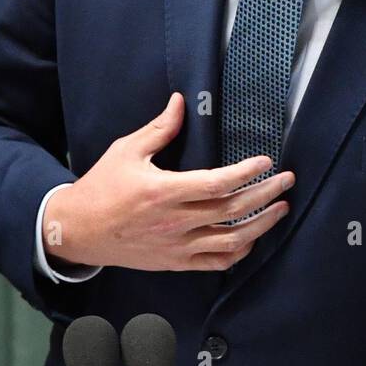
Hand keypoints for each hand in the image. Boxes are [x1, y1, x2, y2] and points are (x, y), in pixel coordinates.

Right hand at [43, 92, 291, 270]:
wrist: (78, 231)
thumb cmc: (102, 187)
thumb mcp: (127, 151)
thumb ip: (160, 129)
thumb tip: (181, 102)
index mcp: (162, 192)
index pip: (216, 184)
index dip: (245, 173)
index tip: (266, 161)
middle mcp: (173, 223)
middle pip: (232, 211)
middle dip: (266, 194)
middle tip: (287, 180)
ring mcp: (176, 247)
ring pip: (231, 242)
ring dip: (262, 225)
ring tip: (281, 207)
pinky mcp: (175, 262)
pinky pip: (216, 263)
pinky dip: (239, 252)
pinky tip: (253, 237)